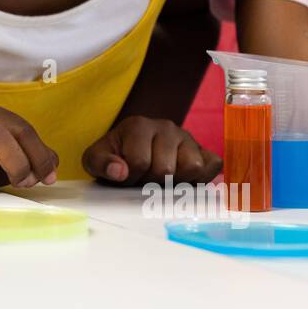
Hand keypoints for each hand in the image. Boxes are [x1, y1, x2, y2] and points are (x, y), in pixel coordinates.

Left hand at [81, 116, 220, 186]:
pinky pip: (213, 165)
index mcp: (139, 126)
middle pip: (166, 169)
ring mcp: (187, 138)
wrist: (131, 152)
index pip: (140, 162)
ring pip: (192, 167)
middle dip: (152, 182)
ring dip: (176, 182)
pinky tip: (183, 181)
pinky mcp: (203, 150)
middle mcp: (167, 127)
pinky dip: (202, 178)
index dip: (131, 177)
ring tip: (162, 180)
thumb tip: (120, 172)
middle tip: (144, 179)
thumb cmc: (115, 157)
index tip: (127, 175)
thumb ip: (101, 163)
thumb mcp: (94, 159)